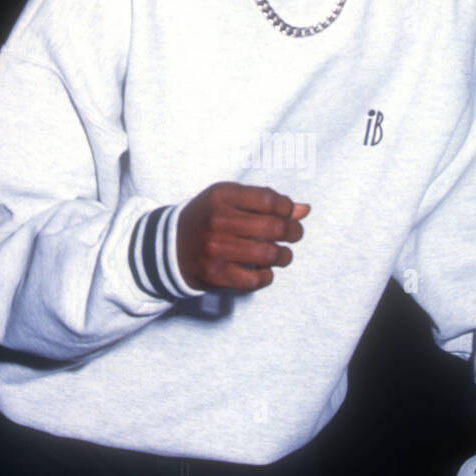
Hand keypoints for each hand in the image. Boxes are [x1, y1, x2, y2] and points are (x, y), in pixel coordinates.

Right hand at [176, 182, 308, 292]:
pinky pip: (255, 280)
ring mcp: (215, 249)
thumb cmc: (209, 219)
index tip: (289, 214)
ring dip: (284, 256)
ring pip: (269, 255)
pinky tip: (265, 271)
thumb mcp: (230, 201)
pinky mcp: (215, 275)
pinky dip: (267, 277)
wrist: (170, 246)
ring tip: (283, 255)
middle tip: (294, 235)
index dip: (288, 208)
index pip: (270, 200)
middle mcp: (217, 221)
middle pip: (274, 228)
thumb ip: (266, 202)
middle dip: (294, 232)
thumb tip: (305, 210)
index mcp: (221, 196)